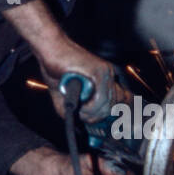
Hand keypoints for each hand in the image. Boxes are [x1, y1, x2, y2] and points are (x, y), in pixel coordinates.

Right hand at [1, 0, 128, 123]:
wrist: (51, 51)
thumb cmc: (57, 70)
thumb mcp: (65, 97)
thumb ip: (75, 110)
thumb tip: (82, 124)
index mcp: (104, 80)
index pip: (122, 100)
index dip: (116, 114)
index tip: (107, 124)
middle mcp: (108, 76)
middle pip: (114, 106)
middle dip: (98, 117)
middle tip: (85, 118)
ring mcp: (105, 73)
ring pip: (108, 104)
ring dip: (92, 113)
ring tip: (79, 109)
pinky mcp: (99, 72)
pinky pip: (101, 98)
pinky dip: (90, 106)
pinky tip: (81, 104)